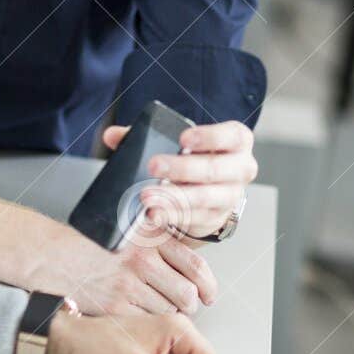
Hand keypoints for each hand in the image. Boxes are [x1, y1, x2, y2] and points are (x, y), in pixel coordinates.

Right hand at [38, 225, 216, 315]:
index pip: (196, 266)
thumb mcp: (133, 230)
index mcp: (152, 237)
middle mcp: (144, 260)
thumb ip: (161, 242)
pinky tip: (139, 314)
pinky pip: (147, 321)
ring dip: (168, 315)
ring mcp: (129, 284)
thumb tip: (190, 263)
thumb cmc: (95, 244)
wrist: (59, 256)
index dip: (207, 286)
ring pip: (168, 312)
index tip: (208, 294)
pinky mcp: (115, 305)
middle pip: (186, 295)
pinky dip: (148, 322)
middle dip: (189, 305)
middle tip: (184, 306)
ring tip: (157, 308)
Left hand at [101, 119, 256, 238]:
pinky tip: (153, 213)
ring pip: (204, 197)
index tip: (183, 139)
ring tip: (147, 196)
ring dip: (174, 197)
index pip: (232, 136)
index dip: (210, 137)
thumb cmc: (195, 156)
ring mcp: (230, 196)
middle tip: (154, 166)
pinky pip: (193, 218)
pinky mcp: (215, 218)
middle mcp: (240, 169)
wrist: (210, 187)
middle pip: (215, 169)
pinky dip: (171, 216)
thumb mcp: (179, 141)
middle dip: (183, 168)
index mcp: (237, 142)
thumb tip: (112, 135)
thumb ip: (147, 135)